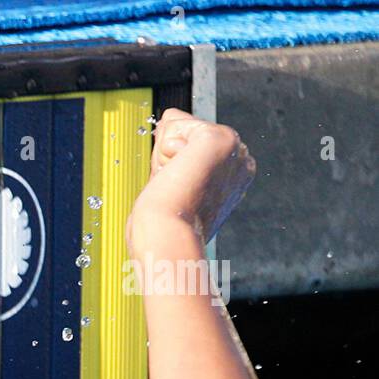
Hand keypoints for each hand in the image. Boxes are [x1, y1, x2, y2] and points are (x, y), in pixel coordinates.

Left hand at [127, 108, 255, 249]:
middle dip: (167, 159)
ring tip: (175, 184)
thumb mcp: (172, 180)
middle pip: (184, 132)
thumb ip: (175, 147)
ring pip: (177, 126)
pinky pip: (173, 124)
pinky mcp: (219, 138)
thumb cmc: (163, 224)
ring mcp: (234, 148)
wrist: (166, 237)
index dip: (171, 167)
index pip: (191, 147)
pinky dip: (163, 150)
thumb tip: (170, 115)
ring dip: (164, 157)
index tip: (179, 195)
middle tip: (175, 190)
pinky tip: (176, 173)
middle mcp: (240, 160)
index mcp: (234, 175)